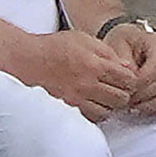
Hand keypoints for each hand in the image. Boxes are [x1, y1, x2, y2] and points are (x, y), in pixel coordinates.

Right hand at [10, 30, 138, 122]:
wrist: (26, 60)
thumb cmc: (51, 48)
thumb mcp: (82, 39)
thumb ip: (107, 51)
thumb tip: (126, 67)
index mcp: (93, 64)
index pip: (128, 79)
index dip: (129, 78)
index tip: (124, 77)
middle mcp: (87, 84)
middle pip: (121, 98)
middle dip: (121, 93)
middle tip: (115, 88)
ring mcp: (78, 99)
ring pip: (108, 112)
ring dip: (108, 104)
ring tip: (102, 95)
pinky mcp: (69, 109)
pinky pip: (92, 118)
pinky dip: (95, 112)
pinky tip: (91, 102)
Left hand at [104, 24, 155, 116]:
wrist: (129, 44)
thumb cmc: (124, 42)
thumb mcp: (117, 43)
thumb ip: (122, 58)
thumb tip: (128, 72)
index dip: (143, 79)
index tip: (127, 86)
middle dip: (144, 94)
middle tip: (125, 100)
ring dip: (150, 104)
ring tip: (130, 105)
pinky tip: (141, 108)